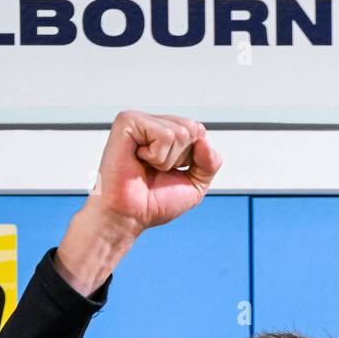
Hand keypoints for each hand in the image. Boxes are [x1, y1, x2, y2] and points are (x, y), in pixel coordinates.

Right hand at [87, 109, 223, 236]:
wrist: (128, 217)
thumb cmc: (153, 203)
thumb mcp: (195, 186)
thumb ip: (210, 163)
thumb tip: (204, 141)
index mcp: (166, 132)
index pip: (199, 131)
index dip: (192, 158)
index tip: (169, 172)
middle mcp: (153, 123)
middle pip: (192, 129)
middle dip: (181, 158)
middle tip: (156, 170)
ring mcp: (140, 120)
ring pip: (180, 133)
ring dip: (166, 160)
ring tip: (146, 166)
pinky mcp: (127, 122)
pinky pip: (164, 135)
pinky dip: (156, 156)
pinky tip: (138, 160)